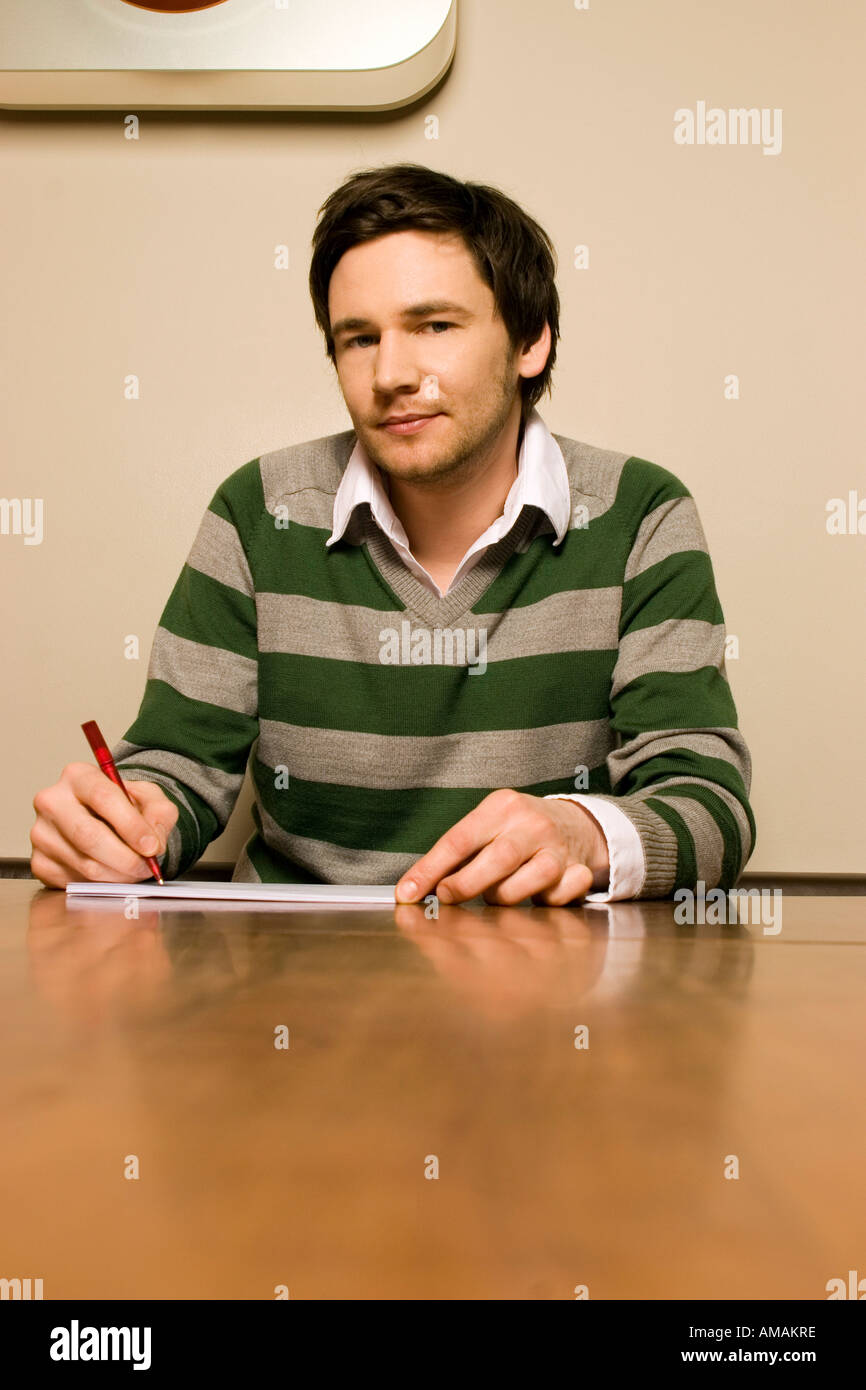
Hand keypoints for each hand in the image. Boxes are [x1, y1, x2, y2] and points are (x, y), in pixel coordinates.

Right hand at [30, 763, 178, 887]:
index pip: (103, 797)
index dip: (131, 826)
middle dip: (126, 858)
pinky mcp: (40, 862)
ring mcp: (41, 833)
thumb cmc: (124, 807)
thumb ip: (159, 813)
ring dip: (118, 875)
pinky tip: (112, 874)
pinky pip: (75, 882)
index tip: (151, 847)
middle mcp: (52, 801)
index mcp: (77, 776)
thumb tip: (153, 843)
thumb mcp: (149, 799)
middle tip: (147, 867)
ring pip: (85, 864)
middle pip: (89, 835)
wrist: (102, 822)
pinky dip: (101, 885)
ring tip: (134, 870)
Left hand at [395, 789, 609, 906]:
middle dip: (465, 885)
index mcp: (501, 806)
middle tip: (446, 898)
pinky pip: (558, 896)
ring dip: (504, 897)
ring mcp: (558, 847)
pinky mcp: (578, 870)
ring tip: (496, 893)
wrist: (576, 823)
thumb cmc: (516, 830)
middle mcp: (532, 823)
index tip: (406, 894)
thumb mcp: (486, 826)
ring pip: (527, 882)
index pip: (459, 840)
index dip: (429, 870)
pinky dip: (545, 901)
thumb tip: (413, 888)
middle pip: (497, 859)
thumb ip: (455, 854)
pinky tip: (539, 894)